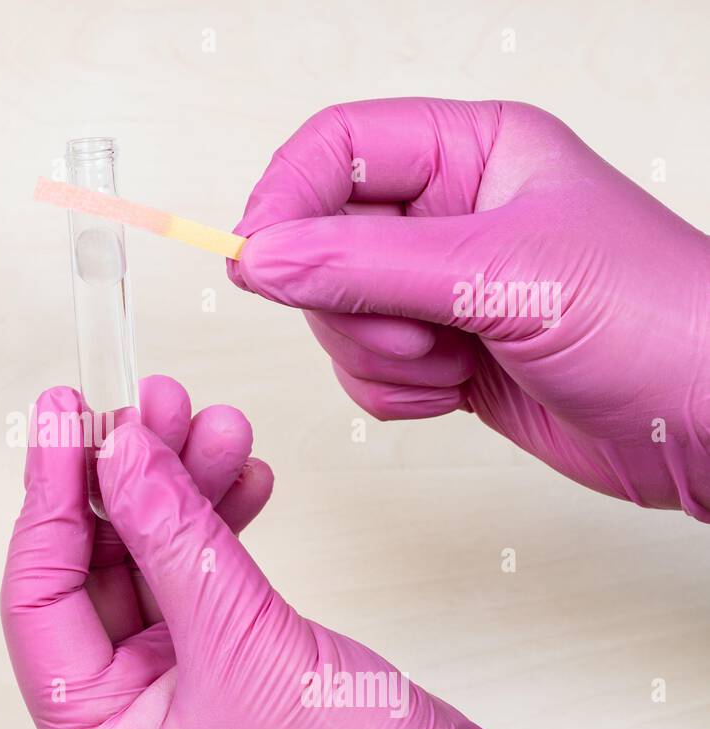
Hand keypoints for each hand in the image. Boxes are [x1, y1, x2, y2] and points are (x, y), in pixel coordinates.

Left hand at [1, 377, 588, 728]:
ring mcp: (178, 683)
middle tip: (151, 403)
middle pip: (97, 565)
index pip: (40, 594)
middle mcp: (125, 712)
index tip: (62, 416)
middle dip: (129, 476)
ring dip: (183, 486)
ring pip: (156, 558)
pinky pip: (205, 573)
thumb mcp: (246, 645)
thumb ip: (176, 539)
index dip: (50, 496)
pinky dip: (223, 521)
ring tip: (212, 424)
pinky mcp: (230, 661)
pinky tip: (243, 478)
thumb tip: (121, 455)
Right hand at [228, 98, 709, 519]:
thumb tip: (260, 257)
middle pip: (321, 239)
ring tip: (454, 361)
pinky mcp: (444, 352)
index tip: (258, 262)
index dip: (286, 200)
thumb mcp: (504, 273)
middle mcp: (451, 213)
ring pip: (335, 313)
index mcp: (474, 152)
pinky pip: (364, 369)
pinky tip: (458, 391)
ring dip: (378, 355)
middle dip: (349, 302)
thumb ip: (368, 264)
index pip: (338, 148)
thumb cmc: (660, 320)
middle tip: (413, 329)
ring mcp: (443, 286)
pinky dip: (395, 392)